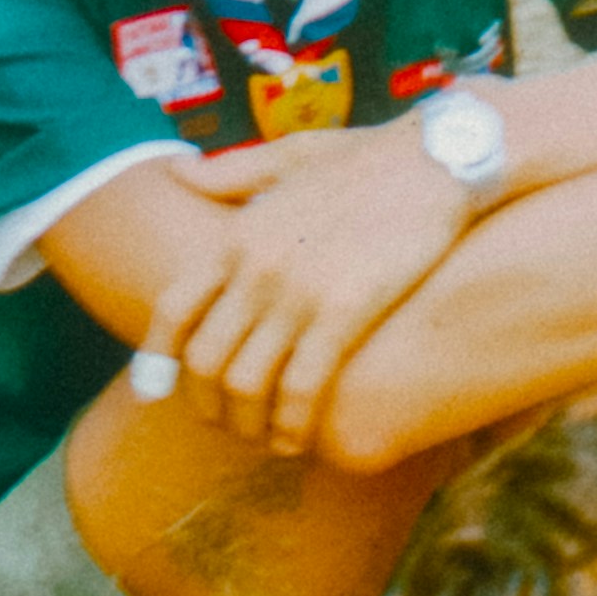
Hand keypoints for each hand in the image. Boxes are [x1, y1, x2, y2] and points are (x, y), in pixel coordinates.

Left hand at [140, 119, 468, 451]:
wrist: (436, 157)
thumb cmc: (368, 159)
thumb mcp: (287, 156)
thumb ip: (230, 173)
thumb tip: (175, 172)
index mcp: (236, 237)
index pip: (172, 312)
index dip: (160, 362)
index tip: (162, 391)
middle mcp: (255, 269)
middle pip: (204, 362)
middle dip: (208, 407)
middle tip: (228, 426)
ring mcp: (296, 294)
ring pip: (245, 386)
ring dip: (248, 426)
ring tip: (265, 439)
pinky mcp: (344, 313)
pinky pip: (300, 390)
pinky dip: (290, 426)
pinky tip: (298, 439)